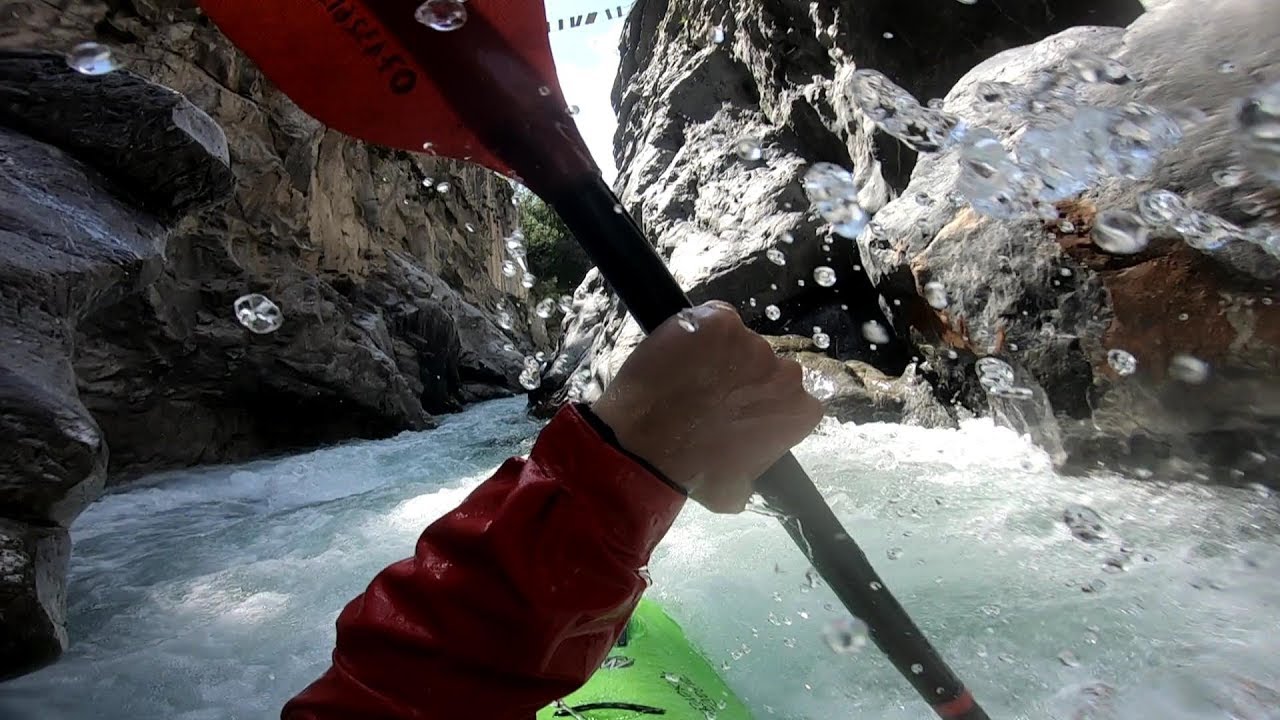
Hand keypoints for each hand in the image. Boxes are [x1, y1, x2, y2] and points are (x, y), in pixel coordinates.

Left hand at [592, 301, 823, 512]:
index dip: (765, 401)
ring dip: (718, 355)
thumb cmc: (690, 471)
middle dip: (743, 376)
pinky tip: (679, 355)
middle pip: (767, 365)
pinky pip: (714, 319)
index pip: (794, 397)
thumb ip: (752, 474)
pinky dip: (698, 331)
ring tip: (687, 379)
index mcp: (798, 410)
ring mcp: (750, 341)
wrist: (643, 445)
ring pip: (737, 342)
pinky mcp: (717, 320)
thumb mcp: (733, 491)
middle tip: (711, 395)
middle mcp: (784, 371)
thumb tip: (745, 479)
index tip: (742, 408)